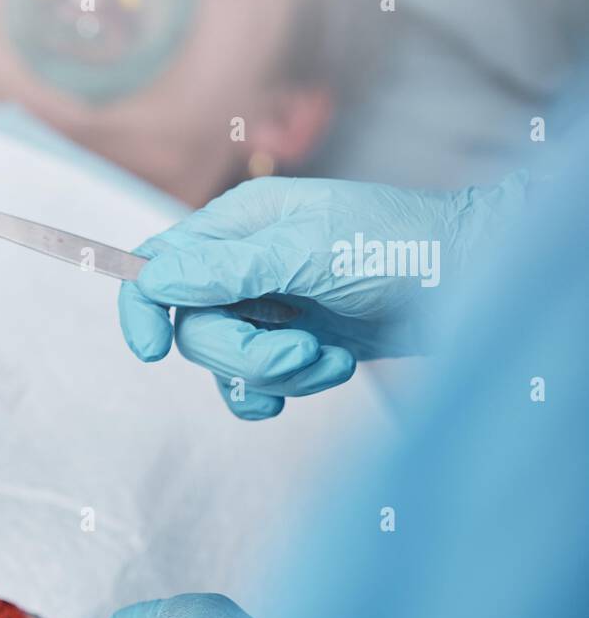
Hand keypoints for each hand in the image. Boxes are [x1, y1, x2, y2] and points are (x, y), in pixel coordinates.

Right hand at [118, 175, 524, 418]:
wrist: (475, 285)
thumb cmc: (400, 248)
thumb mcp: (307, 251)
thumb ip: (227, 269)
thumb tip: (153, 281)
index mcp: (239, 226)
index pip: (158, 265)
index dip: (142, 308)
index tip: (152, 352)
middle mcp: (245, 267)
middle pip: (193, 328)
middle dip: (244, 352)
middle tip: (301, 349)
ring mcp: (269, 309)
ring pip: (225, 361)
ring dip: (276, 372)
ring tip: (329, 358)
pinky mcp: (293, 346)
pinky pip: (251, 387)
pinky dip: (281, 391)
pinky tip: (323, 374)